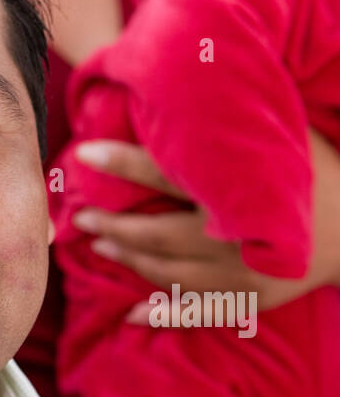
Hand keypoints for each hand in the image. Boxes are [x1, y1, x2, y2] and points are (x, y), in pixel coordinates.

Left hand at [72, 140, 324, 318]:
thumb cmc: (323, 171)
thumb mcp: (284, 137)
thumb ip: (235, 123)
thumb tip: (190, 83)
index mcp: (235, 189)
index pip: (165, 172)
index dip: (121, 163)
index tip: (82, 154)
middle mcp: (233, 236)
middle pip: (156, 231)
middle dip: (113, 223)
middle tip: (79, 216)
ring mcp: (241, 274)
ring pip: (169, 270)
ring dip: (129, 259)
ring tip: (99, 245)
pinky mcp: (253, 299)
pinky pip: (199, 311)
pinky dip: (165, 313)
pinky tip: (135, 313)